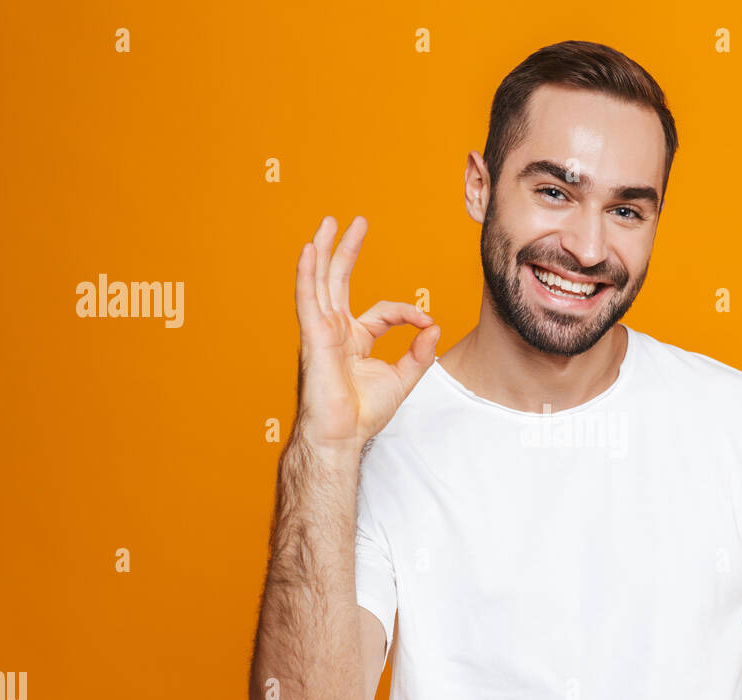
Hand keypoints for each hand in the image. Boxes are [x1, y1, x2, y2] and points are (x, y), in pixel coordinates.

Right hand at [292, 215, 440, 452]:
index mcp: (355, 339)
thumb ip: (420, 353)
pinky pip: (307, 299)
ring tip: (327, 223)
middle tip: (355, 221)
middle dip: (347, 250)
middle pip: (339, 281)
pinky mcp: (312, 338)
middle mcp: (335, 330)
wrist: (341, 437)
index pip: (383, 311)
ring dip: (323, 251)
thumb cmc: (363, 414)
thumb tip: (435, 327)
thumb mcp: (402, 379)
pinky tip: (309, 251)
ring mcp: (321, 332)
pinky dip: (307, 274)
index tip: (428, 324)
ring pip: (321, 282)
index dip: (409, 313)